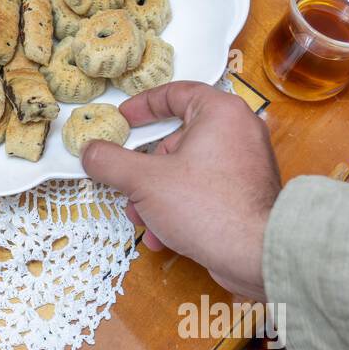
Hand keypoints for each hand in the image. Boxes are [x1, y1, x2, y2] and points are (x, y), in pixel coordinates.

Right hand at [80, 82, 278, 300]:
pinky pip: (204, 192)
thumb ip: (110, 161)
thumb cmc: (209, 207)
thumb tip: (90, 151)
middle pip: (176, 139)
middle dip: (145, 169)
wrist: (257, 256)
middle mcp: (238, 133)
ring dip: (156, 195)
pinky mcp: (247, 195)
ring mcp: (245, 166)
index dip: (143, 105)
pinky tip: (163, 236)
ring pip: (186, 171)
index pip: (175, 93)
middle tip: (126, 183)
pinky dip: (180, 209)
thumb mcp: (145, 180)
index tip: (122, 120)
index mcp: (220, 113)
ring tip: (143, 220)